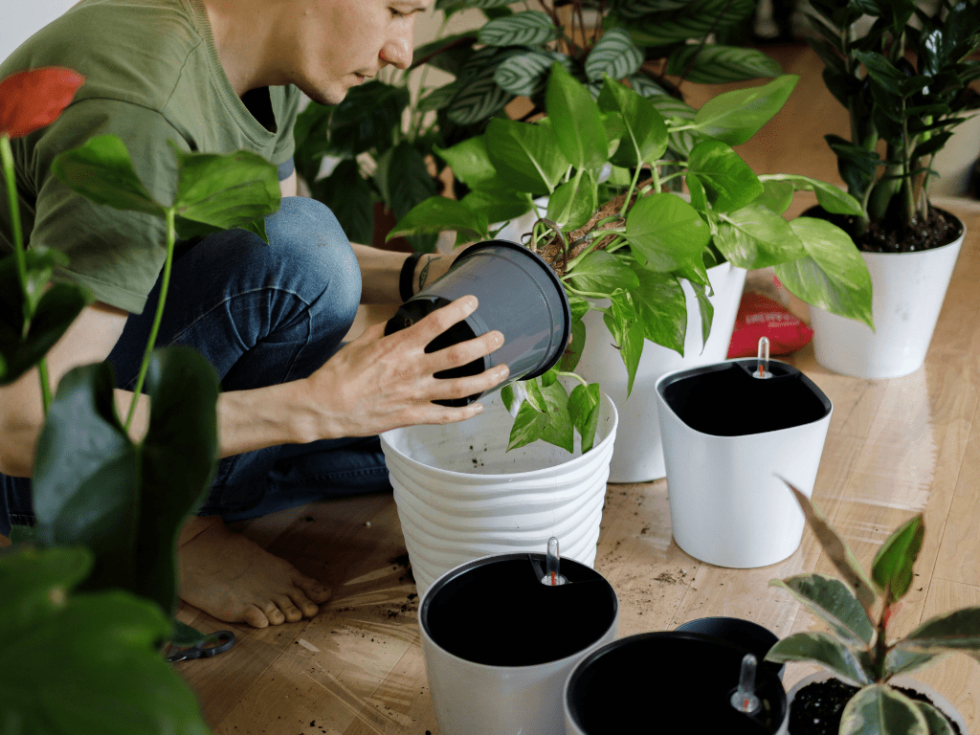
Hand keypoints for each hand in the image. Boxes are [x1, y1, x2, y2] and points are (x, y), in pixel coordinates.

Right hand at [303, 296, 508, 438]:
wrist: (324, 407)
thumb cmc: (338, 373)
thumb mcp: (360, 343)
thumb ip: (383, 331)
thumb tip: (396, 322)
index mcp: (399, 346)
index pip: (436, 323)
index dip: (458, 310)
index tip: (472, 301)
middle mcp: (412, 369)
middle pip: (459, 354)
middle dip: (484, 344)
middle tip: (499, 337)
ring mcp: (415, 394)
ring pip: (461, 387)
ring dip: (486, 378)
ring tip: (504, 370)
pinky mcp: (412, 416)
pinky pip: (445, 416)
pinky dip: (465, 413)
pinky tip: (479, 407)